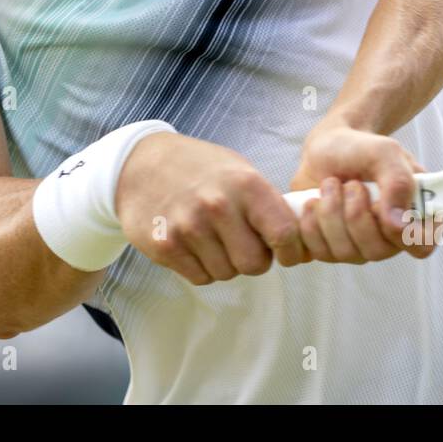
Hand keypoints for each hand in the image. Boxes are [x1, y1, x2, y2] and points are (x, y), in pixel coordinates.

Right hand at [115, 132, 308, 283]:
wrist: (140, 164)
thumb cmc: (199, 168)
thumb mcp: (239, 171)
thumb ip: (267, 204)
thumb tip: (302, 239)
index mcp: (246, 185)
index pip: (284, 234)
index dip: (291, 251)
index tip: (287, 253)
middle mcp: (218, 206)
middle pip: (254, 264)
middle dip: (253, 259)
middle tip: (242, 243)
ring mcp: (189, 227)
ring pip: (226, 273)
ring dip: (225, 263)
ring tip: (212, 238)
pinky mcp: (165, 245)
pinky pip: (200, 277)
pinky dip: (201, 267)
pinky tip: (193, 244)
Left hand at [289, 120, 439, 262]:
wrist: (326, 148)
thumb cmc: (361, 150)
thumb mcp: (385, 153)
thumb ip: (398, 183)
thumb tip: (398, 225)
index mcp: (413, 215)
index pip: (422, 246)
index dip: (402, 235)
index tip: (380, 205)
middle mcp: (388, 237)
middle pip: (377, 251)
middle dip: (355, 213)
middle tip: (350, 184)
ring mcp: (359, 246)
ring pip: (346, 253)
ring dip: (331, 214)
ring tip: (330, 185)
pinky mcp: (330, 248)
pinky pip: (319, 253)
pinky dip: (310, 224)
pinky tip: (313, 202)